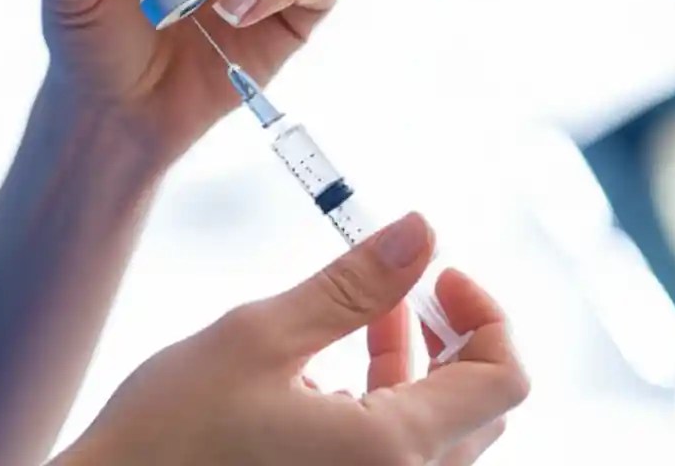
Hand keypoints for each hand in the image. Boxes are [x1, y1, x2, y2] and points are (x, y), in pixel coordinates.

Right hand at [51, 214, 529, 465]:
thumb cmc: (170, 433)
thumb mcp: (261, 337)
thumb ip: (354, 285)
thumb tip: (422, 231)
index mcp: (391, 453)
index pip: (504, 379)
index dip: (485, 311)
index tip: (438, 271)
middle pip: (479, 407)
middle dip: (452, 333)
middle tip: (405, 283)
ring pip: (438, 431)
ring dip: (415, 363)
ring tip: (366, 310)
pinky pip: (395, 455)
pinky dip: (384, 400)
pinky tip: (328, 366)